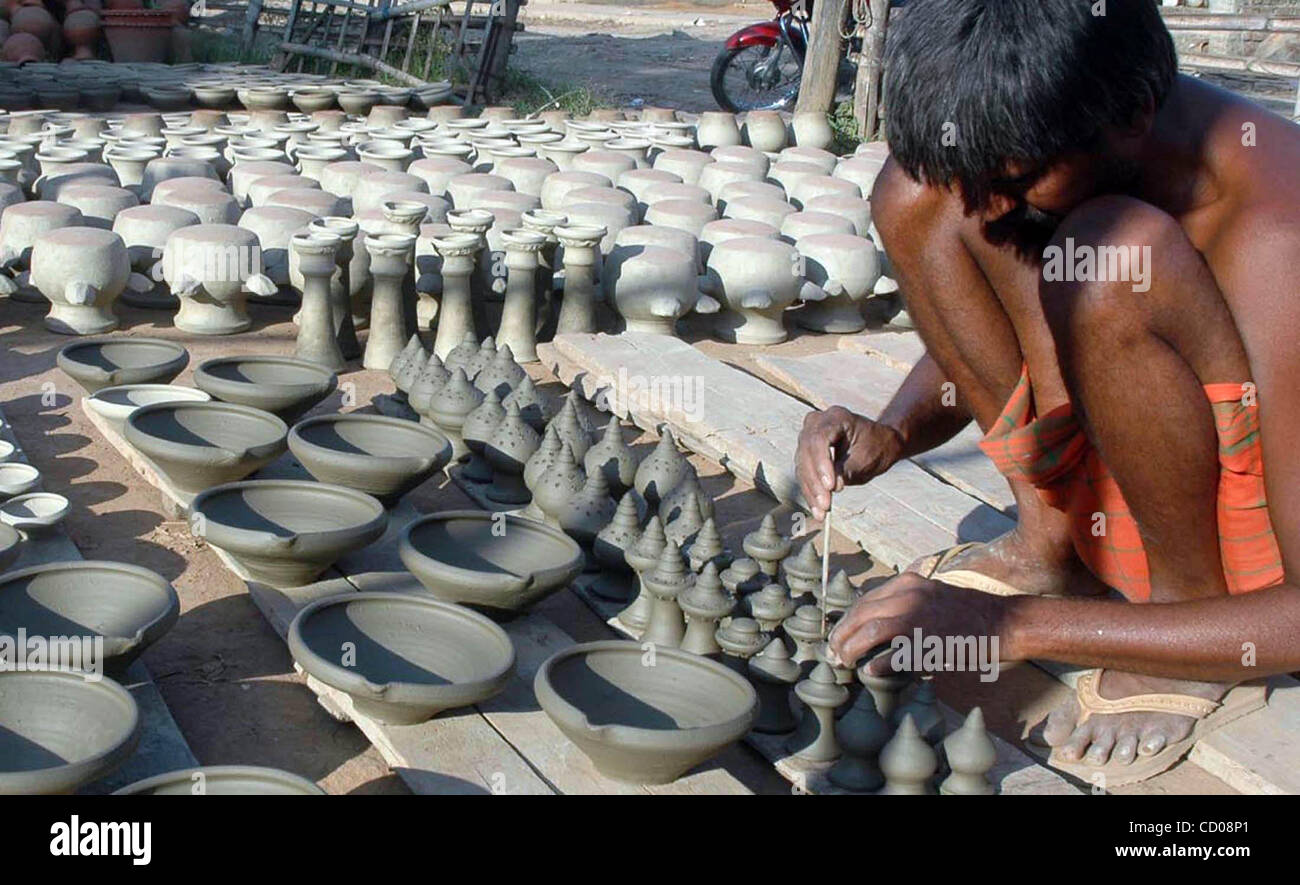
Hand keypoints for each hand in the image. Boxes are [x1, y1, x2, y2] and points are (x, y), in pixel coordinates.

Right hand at [797, 406, 903, 519]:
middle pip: (807, 452)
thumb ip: (847, 470)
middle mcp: (817, 423)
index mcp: (836, 417)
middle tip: (825, 505)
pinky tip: (817, 509)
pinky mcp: (806, 452)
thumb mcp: (867, 459)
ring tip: (821, 512)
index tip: (830, 487)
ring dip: (811, 490)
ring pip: (802, 465)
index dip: (821, 464)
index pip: (819, 439)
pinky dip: (810, 491)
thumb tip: (830, 488)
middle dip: (815, 482)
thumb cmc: (877, 447)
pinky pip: (804, 472)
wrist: (879, 444)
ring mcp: (808, 436)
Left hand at [827, 571, 1022, 673]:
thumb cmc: (968, 613)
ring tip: (845, 662)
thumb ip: (904, 604)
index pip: (865, 600)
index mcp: (909, 583)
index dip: (847, 620)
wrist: (1005, 621)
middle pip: (861, 614)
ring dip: (852, 649)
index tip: (840, 635)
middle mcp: (910, 594)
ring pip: (870, 630)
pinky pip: (894, 652)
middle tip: (834, 653)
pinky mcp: (931, 639)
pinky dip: (879, 663)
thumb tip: (875, 627)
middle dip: (842, 635)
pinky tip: (871, 671)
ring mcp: (919, 616)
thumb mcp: (931, 596)